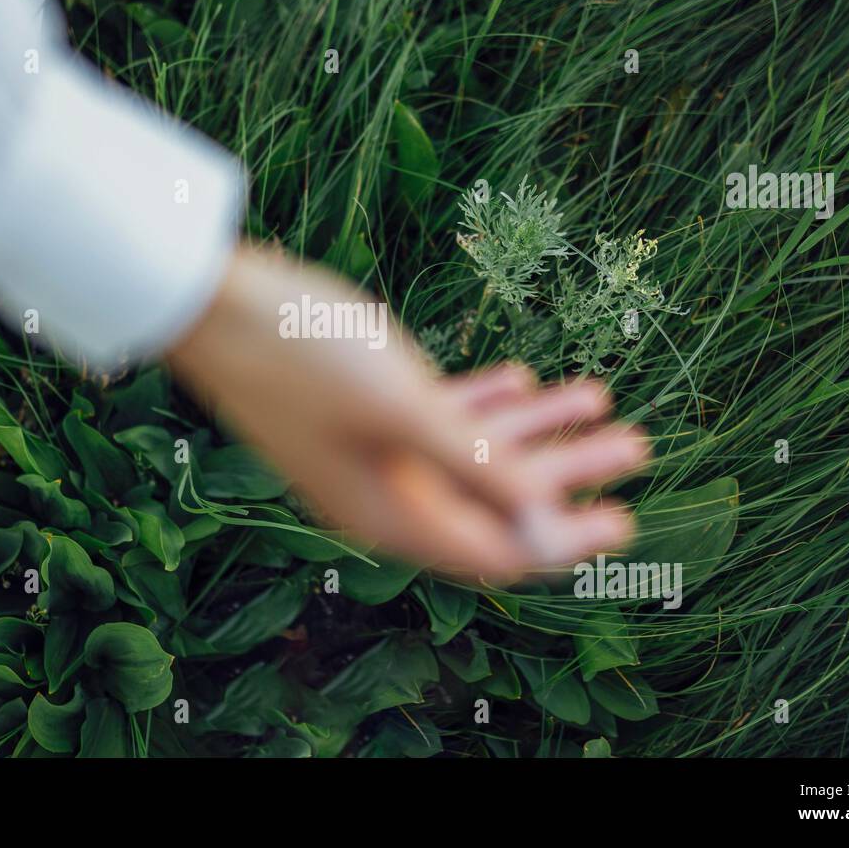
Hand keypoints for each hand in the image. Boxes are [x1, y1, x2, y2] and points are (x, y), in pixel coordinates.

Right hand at [166, 245, 649, 582]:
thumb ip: (475, 462)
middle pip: (496, 499)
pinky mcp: (364, 411)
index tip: (624, 519)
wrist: (213, 301)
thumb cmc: (303, 353)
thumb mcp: (401, 408)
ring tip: (600, 399)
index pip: (496, 548)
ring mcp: (373, 451)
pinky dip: (485, 404)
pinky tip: (525, 379)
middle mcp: (384, 493)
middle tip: (635, 447)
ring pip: (473, 453)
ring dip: (536, 430)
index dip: (567, 537)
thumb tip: (544, 517)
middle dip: (569, 473)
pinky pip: (440, 419)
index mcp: (388, 514)